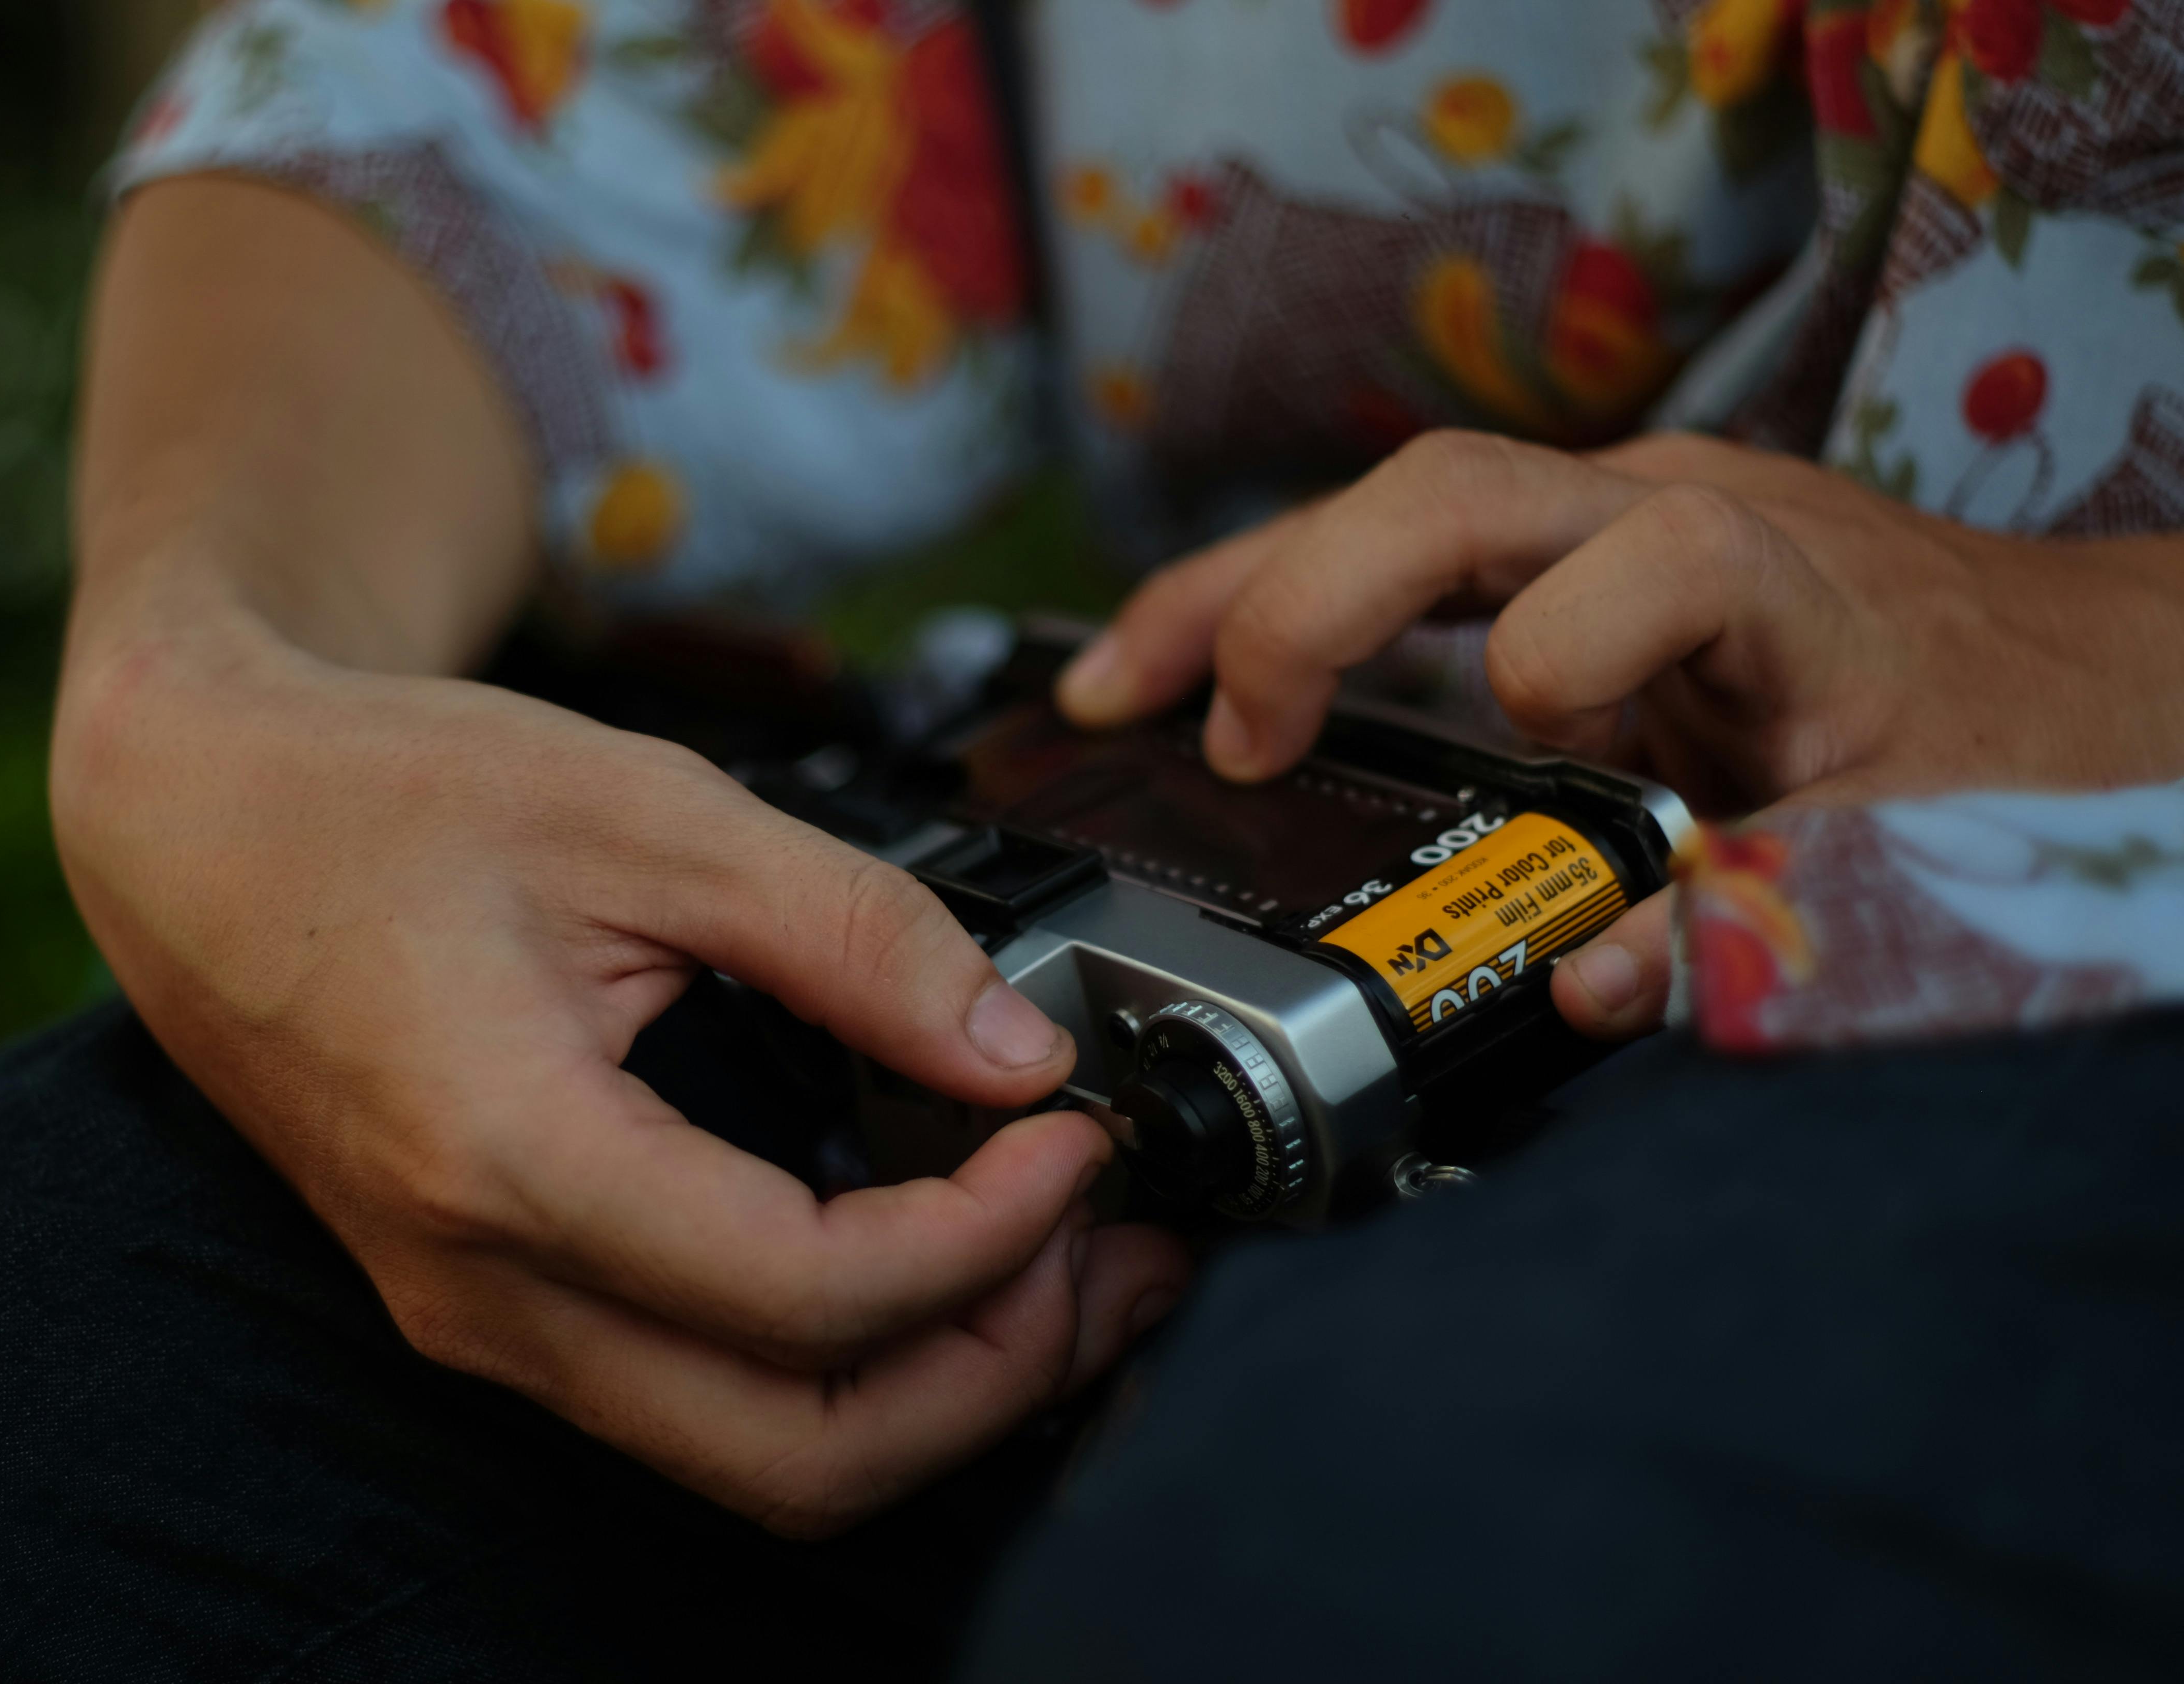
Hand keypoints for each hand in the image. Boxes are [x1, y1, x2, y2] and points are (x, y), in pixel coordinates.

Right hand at [53, 599, 1188, 1537]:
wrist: (200, 819)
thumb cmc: (387, 794)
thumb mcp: (646, 809)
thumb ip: (850, 932)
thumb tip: (1015, 1048)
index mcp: (511, 1158)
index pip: (811, 1297)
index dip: (989, 1239)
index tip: (1076, 1138)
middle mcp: (485, 1287)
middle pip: (796, 1454)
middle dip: (990, 1375)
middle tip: (1107, 1256)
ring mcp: (477, 1316)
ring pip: (747, 1456)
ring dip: (924, 1388)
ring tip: (1051, 1268)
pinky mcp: (489, 1298)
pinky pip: (689, 1396)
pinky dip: (833, 1360)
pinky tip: (918, 1256)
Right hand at [1056, 429, 2183, 1036]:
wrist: (2049, 665)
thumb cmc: (1988, 749)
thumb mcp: (1906, 855)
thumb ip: (1759, 922)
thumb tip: (1588, 985)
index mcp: (1770, 577)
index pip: (1658, 552)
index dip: (1574, 643)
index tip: (1527, 745)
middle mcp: (1664, 508)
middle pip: (1446, 492)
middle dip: (1300, 601)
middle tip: (1211, 734)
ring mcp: (1599, 512)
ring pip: (1388, 507)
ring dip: (1243, 589)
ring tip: (1119, 685)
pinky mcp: (1560, 545)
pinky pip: (1396, 554)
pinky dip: (1285, 607)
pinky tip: (1205, 676)